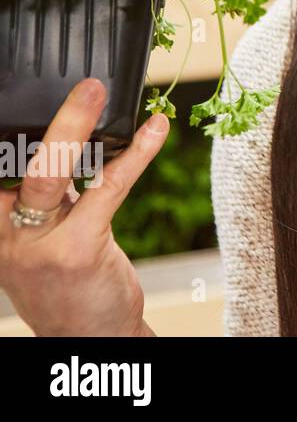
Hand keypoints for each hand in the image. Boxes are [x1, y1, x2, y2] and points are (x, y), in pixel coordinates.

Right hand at [0, 78, 168, 335]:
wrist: (87, 337)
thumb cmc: (66, 280)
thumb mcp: (40, 235)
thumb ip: (48, 193)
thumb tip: (74, 134)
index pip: (1, 163)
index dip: (5, 132)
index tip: (20, 91)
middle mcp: (4, 231)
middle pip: (19, 163)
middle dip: (49, 120)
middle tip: (80, 83)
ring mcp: (36, 242)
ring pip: (53, 172)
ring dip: (77, 126)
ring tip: (96, 91)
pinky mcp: (76, 248)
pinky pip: (106, 188)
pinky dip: (135, 154)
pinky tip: (156, 130)